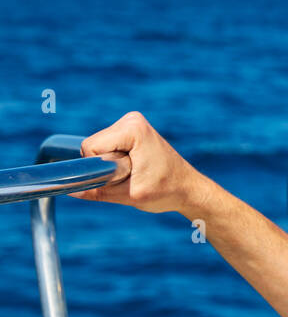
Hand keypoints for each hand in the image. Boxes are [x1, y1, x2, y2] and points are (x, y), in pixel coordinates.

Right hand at [68, 111, 207, 214]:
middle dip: (104, 166)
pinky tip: (136, 168)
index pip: (91, 147)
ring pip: (97, 149)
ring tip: (136, 172)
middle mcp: (131, 120)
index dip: (99, 167)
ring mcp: (131, 124)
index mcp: (133, 129)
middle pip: (93, 146)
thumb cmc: (166, 191)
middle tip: (133, 176)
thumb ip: (97, 191)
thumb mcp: (129, 196)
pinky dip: (115, 161)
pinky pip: (106, 149)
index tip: (124, 176)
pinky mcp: (131, 132)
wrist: (188, 189)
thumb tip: (69, 189)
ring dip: (110, 165)